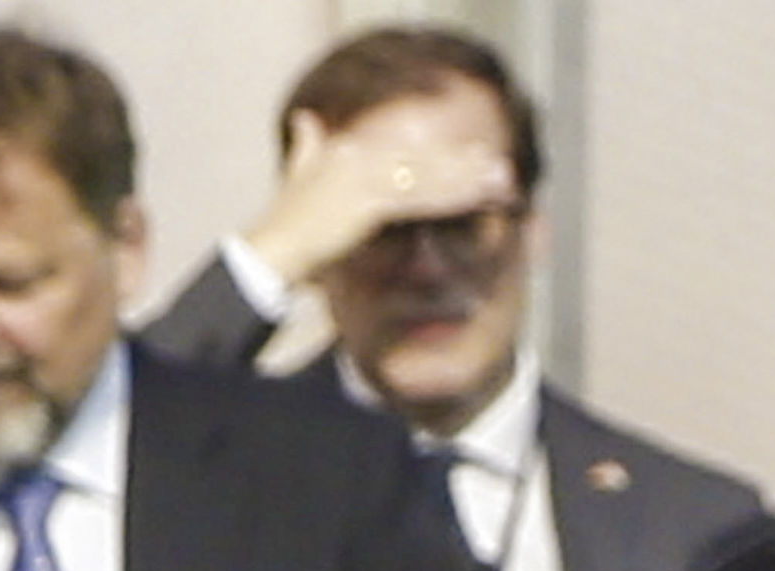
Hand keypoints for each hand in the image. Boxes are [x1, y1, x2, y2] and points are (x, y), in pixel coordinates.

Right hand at [241, 103, 524, 290]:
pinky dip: (448, 197)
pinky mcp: (365, 201)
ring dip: (465, 178)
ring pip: (424, 175)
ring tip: (500, 181)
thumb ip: (307, 147)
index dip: (440, 154)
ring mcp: (360, 176)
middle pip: (420, 158)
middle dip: (462, 164)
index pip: (404, 150)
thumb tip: (306, 118)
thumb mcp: (298, 176)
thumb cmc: (287, 220)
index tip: (472, 155)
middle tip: (499, 166)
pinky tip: (475, 199)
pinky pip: (416, 198)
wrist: (274, 248)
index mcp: (345, 150)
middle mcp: (355, 156)